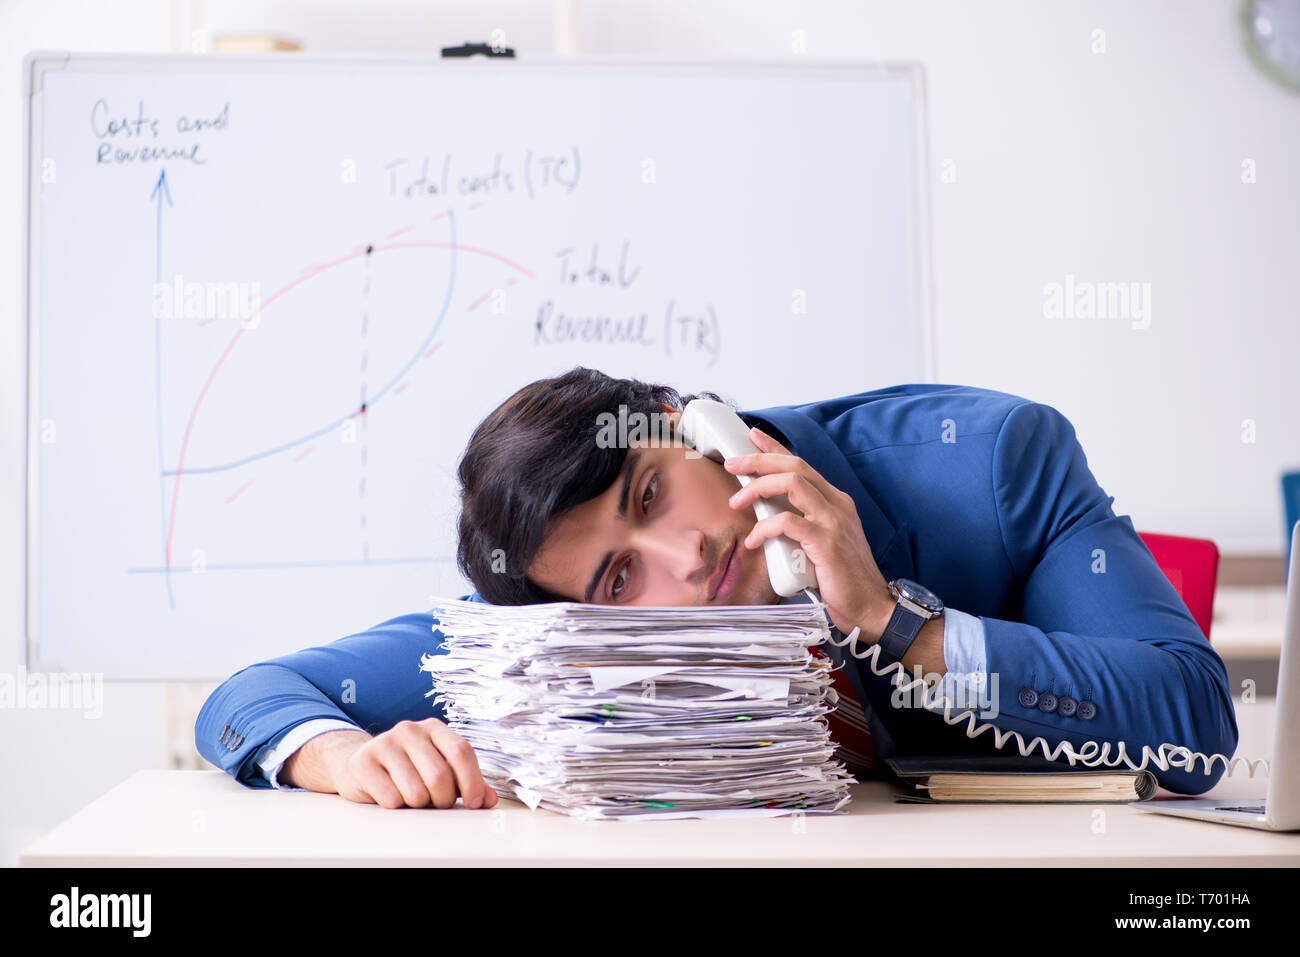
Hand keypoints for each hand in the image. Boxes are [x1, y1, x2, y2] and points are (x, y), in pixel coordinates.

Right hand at [325, 719, 499, 809]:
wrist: (363, 763)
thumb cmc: (409, 768)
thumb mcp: (440, 768)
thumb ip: (466, 781)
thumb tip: (490, 799)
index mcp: (434, 727)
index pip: (461, 751)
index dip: (472, 782)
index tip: (475, 803)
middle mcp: (410, 730)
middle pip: (439, 776)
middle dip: (443, 799)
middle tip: (437, 803)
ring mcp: (384, 743)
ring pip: (415, 792)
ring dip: (419, 805)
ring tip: (412, 797)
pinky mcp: (363, 762)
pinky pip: (391, 799)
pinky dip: (396, 806)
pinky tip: (391, 796)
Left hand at [725, 426, 891, 638]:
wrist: (870, 607)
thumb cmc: (842, 579)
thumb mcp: (821, 543)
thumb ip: (801, 525)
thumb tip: (766, 516)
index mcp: (836, 502)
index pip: (802, 465)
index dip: (775, 448)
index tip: (752, 436)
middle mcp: (837, 505)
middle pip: (795, 467)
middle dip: (759, 460)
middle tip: (732, 465)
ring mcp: (833, 522)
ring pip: (792, 485)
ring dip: (758, 488)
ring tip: (736, 502)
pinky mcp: (826, 543)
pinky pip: (788, 522)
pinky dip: (764, 528)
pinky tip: (753, 540)